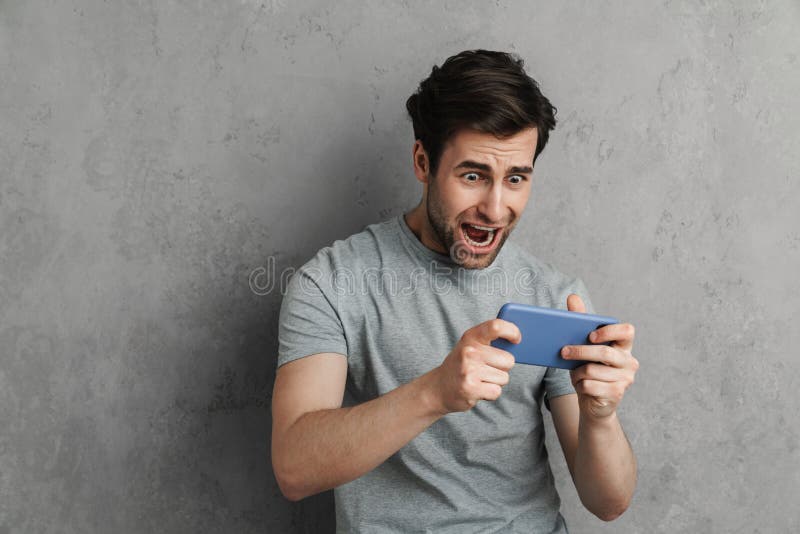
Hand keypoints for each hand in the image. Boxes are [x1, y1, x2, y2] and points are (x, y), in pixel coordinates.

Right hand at [429, 319, 519, 414]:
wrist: (437, 388)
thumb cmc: (461, 366)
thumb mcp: (470, 347)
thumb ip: (490, 342)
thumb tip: (518, 343)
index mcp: (471, 337)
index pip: (496, 326)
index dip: (512, 331)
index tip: (517, 339)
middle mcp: (469, 351)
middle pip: (508, 360)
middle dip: (502, 367)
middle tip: (486, 368)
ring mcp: (469, 370)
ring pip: (504, 378)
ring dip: (495, 381)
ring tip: (479, 379)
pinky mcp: (471, 388)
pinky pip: (497, 391)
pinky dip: (490, 393)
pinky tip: (478, 389)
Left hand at [561, 294, 638, 419]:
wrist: (592, 401)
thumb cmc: (589, 368)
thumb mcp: (584, 345)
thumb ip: (581, 321)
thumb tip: (572, 297)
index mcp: (624, 345)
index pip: (627, 331)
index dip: (610, 331)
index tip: (590, 335)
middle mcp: (629, 361)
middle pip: (605, 352)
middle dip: (580, 351)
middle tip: (563, 352)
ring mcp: (626, 379)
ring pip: (593, 370)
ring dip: (578, 372)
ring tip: (576, 374)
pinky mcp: (617, 394)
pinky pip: (591, 386)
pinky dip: (580, 385)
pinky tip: (581, 386)